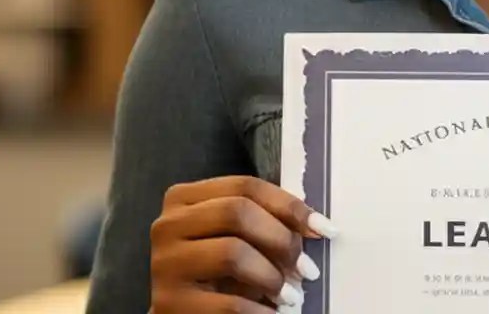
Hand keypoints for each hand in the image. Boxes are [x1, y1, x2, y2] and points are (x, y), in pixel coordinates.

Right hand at [149, 176, 339, 312]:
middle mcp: (167, 226)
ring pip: (232, 253)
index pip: (245, 186)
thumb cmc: (216, 272)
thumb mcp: (237, 238)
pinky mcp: (168, 303)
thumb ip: (265, 221)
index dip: (289, 206)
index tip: (324, 229)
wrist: (183, 313)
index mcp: (184, 199)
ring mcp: (164, 264)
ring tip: (291, 296)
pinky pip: (227, 304)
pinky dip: (260, 311)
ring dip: (272, 277)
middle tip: (307, 268)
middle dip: (282, 240)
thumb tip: (319, 225)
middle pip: (237, 213)